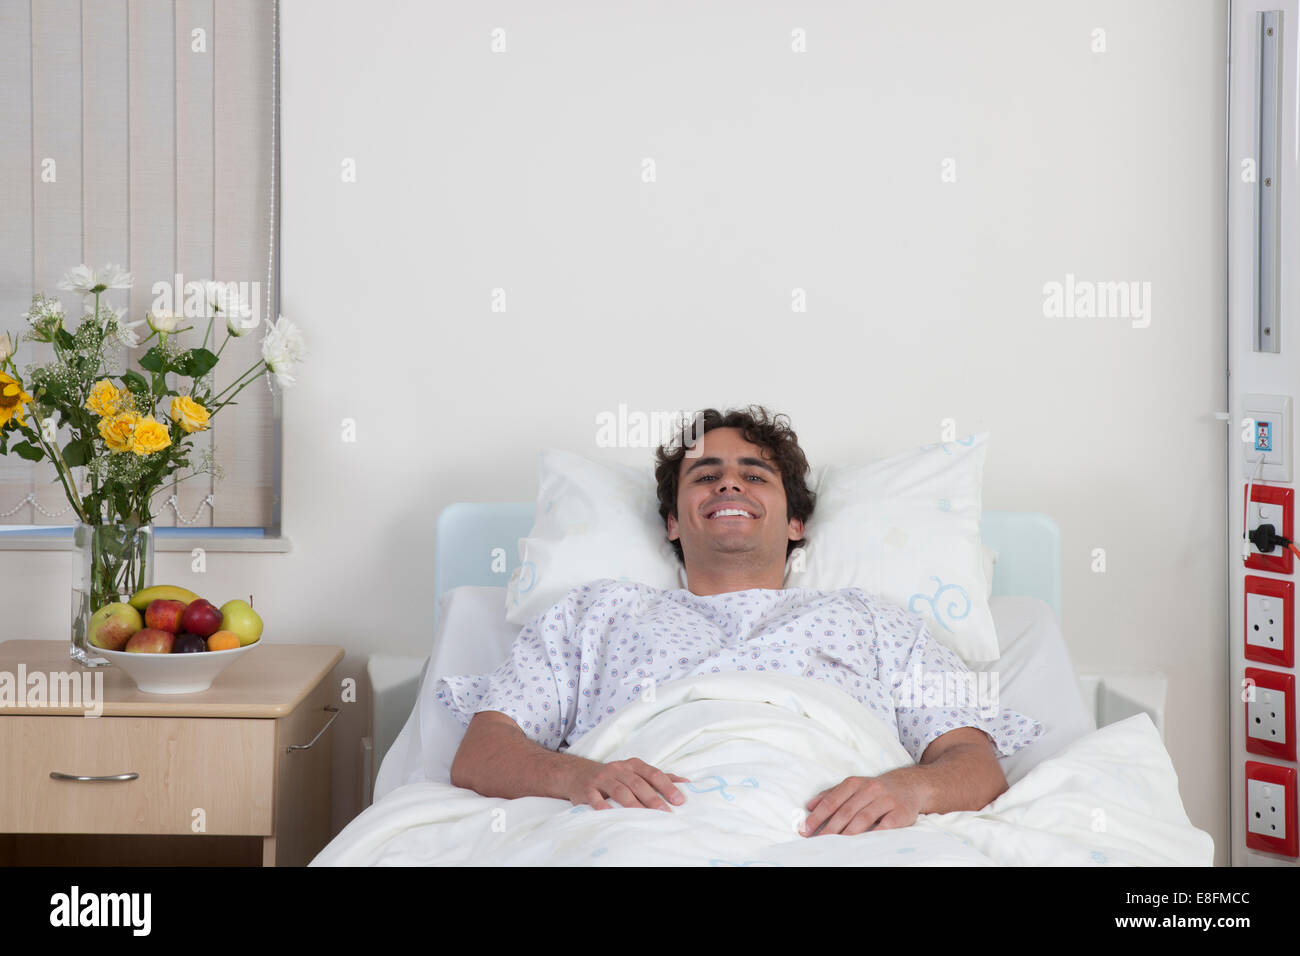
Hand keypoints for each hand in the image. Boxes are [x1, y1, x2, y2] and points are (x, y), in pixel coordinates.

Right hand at [565, 757, 689, 811]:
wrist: (578, 773)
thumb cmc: (614, 776)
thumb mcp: (635, 772)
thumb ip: (659, 778)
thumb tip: (686, 783)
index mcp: (633, 765)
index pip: (653, 774)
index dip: (666, 786)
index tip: (679, 800)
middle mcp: (618, 769)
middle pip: (637, 783)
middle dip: (652, 798)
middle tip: (665, 812)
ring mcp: (602, 778)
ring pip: (619, 790)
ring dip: (632, 804)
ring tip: (643, 817)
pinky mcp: (587, 789)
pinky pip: (595, 798)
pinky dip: (602, 806)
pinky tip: (610, 814)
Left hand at [800, 769, 927, 836]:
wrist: (910, 785)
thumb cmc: (875, 789)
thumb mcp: (854, 786)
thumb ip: (831, 794)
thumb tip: (809, 806)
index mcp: (855, 783)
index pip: (833, 801)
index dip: (818, 816)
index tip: (806, 830)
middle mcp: (870, 789)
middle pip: (846, 811)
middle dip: (830, 828)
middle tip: (818, 842)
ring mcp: (886, 800)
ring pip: (863, 818)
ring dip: (848, 833)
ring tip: (836, 845)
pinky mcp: (900, 813)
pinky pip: (886, 826)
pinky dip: (874, 835)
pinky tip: (864, 844)